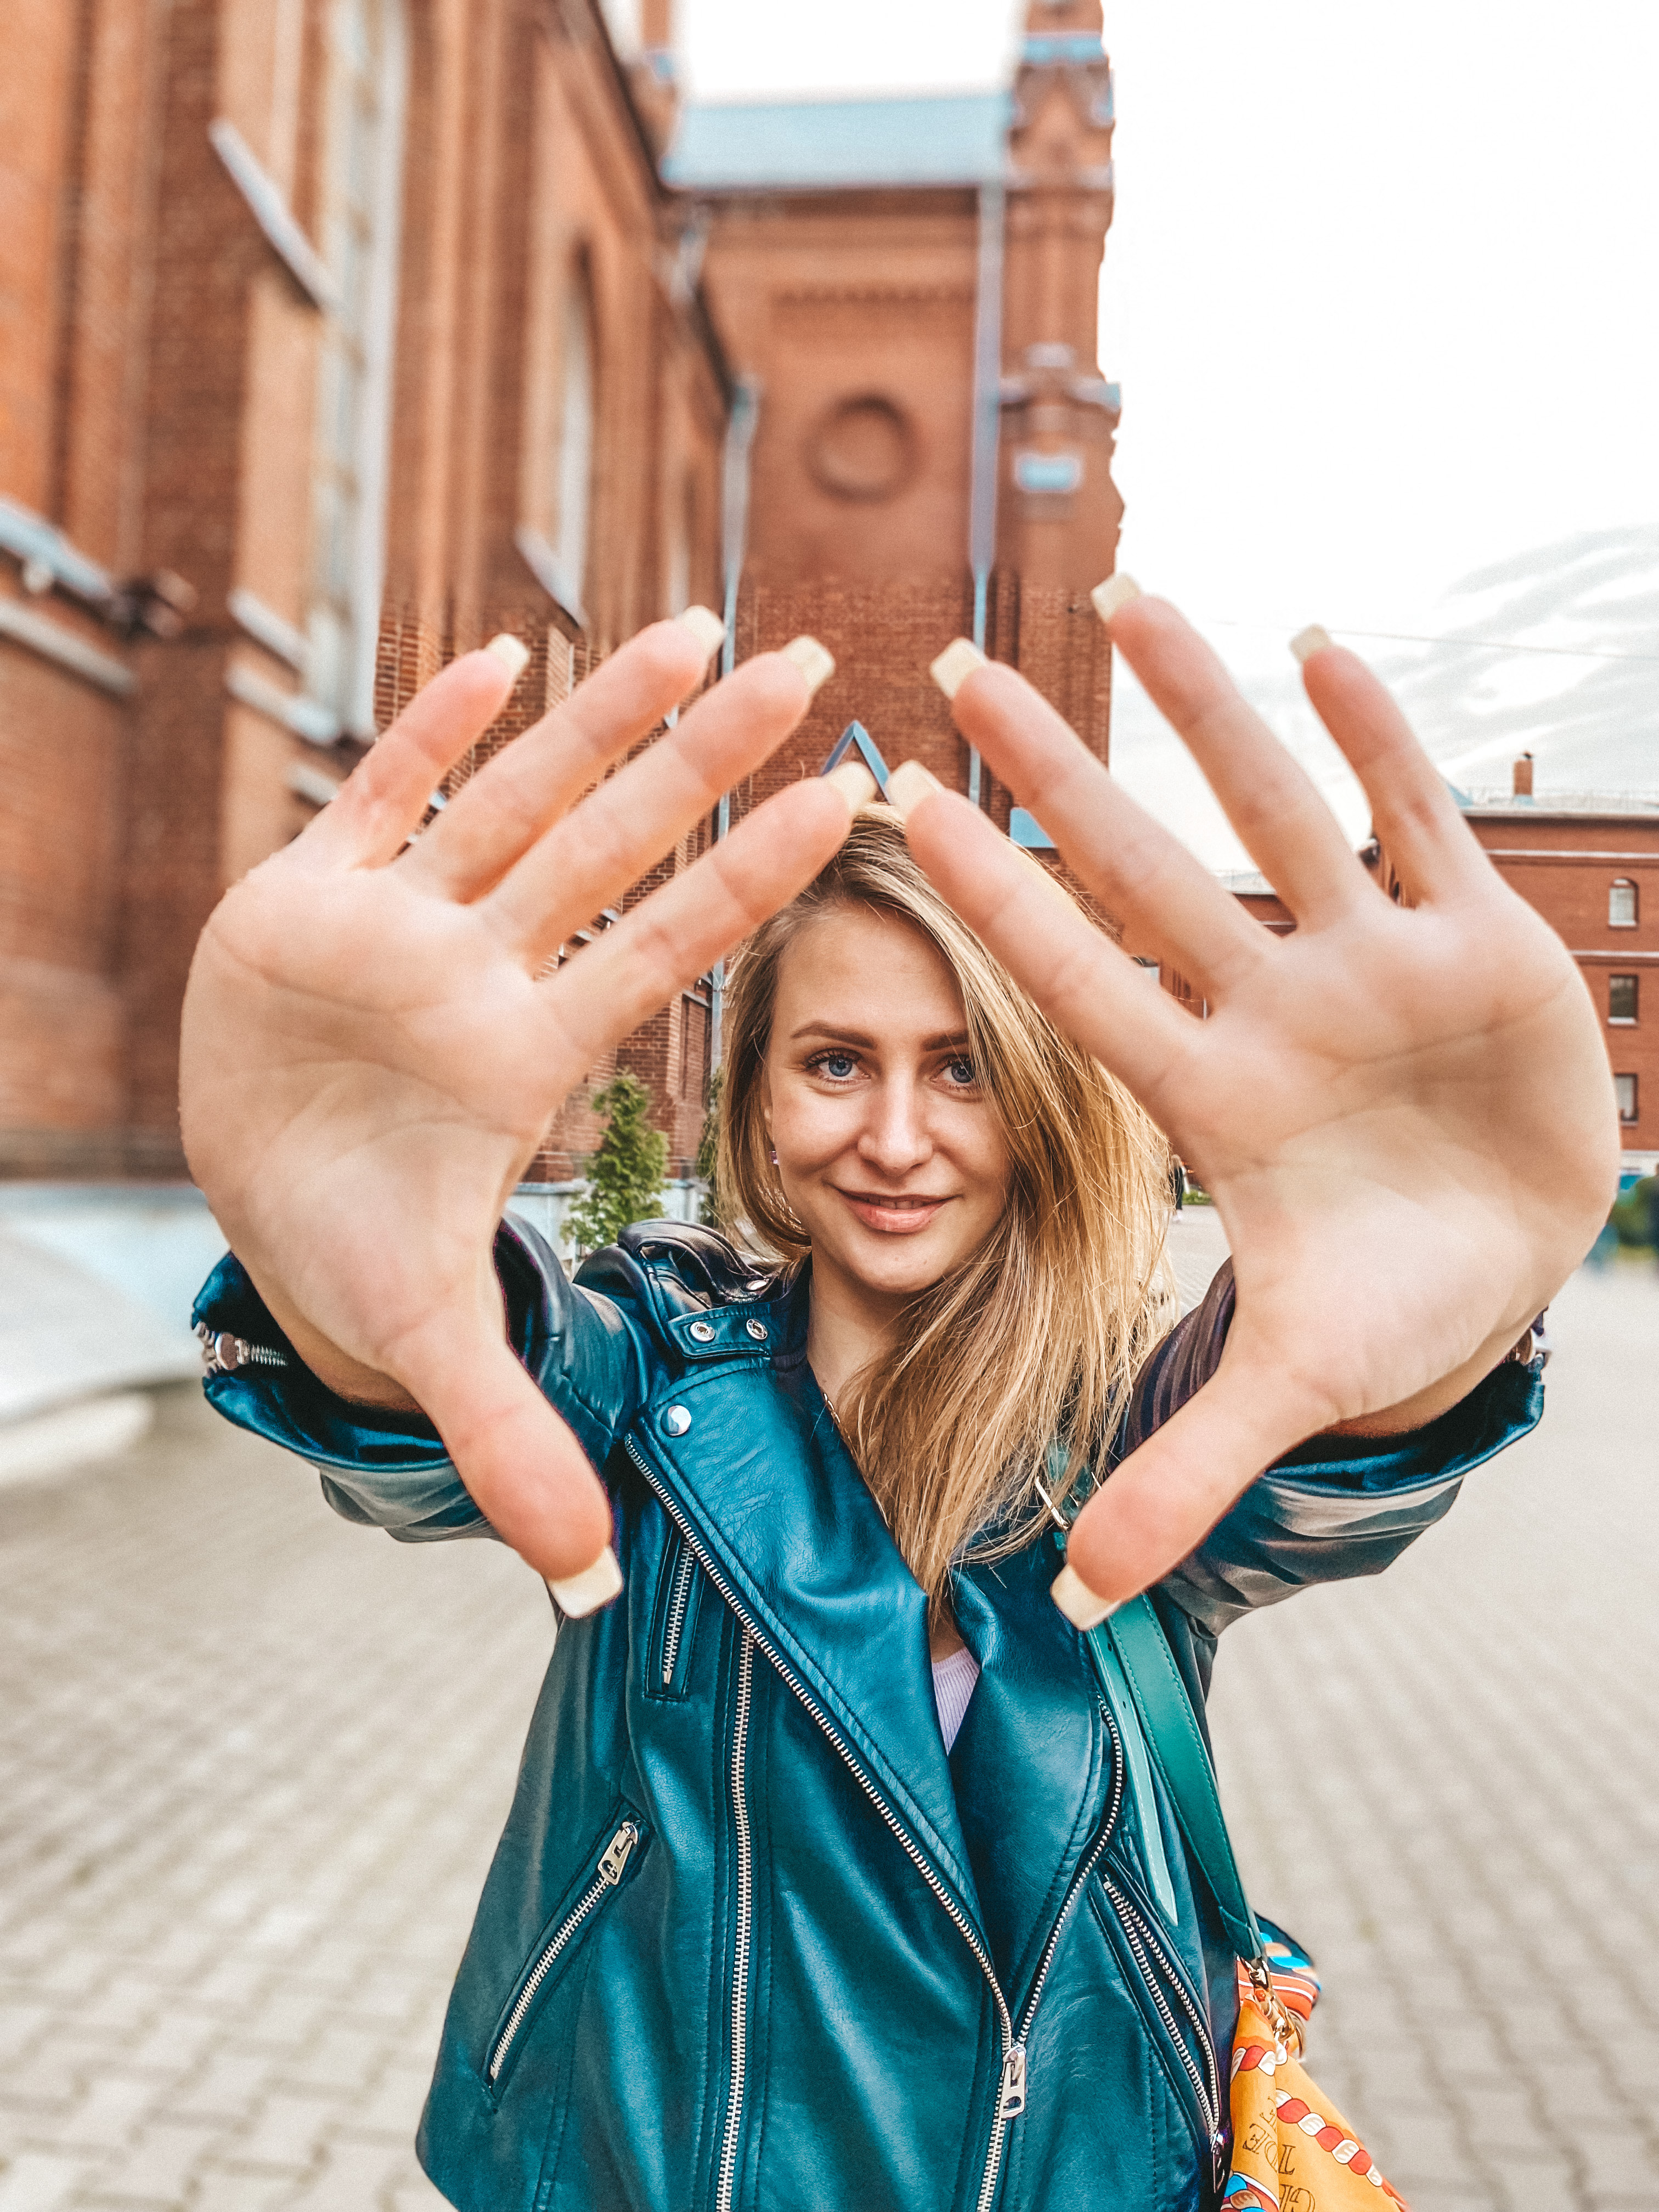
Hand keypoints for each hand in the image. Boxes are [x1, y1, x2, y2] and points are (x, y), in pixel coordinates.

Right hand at [181, 616, 863, 1601]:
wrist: (254, 1193)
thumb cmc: (347, 1248)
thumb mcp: (423, 1339)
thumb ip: (510, 1440)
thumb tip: (593, 1589)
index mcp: (526, 1057)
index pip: (664, 952)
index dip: (745, 882)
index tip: (847, 808)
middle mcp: (483, 972)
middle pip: (613, 844)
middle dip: (702, 755)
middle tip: (811, 663)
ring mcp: (400, 924)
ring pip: (513, 795)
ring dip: (594, 713)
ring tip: (693, 625)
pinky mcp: (305, 894)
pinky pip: (375, 794)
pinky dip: (423, 732)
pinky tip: (494, 653)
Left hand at [893, 593, 1619, 1621]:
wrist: (1514, 1260)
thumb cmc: (1400, 1310)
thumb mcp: (1302, 1384)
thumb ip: (1183, 1470)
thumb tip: (1063, 1604)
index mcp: (1213, 1099)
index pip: (1077, 984)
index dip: (994, 906)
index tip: (897, 818)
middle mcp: (1273, 1008)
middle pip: (1146, 873)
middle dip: (1058, 775)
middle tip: (948, 668)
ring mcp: (1372, 961)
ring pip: (1273, 810)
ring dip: (1206, 711)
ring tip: (1129, 597)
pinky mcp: (1477, 937)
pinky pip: (1418, 817)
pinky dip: (1379, 737)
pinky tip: (1320, 641)